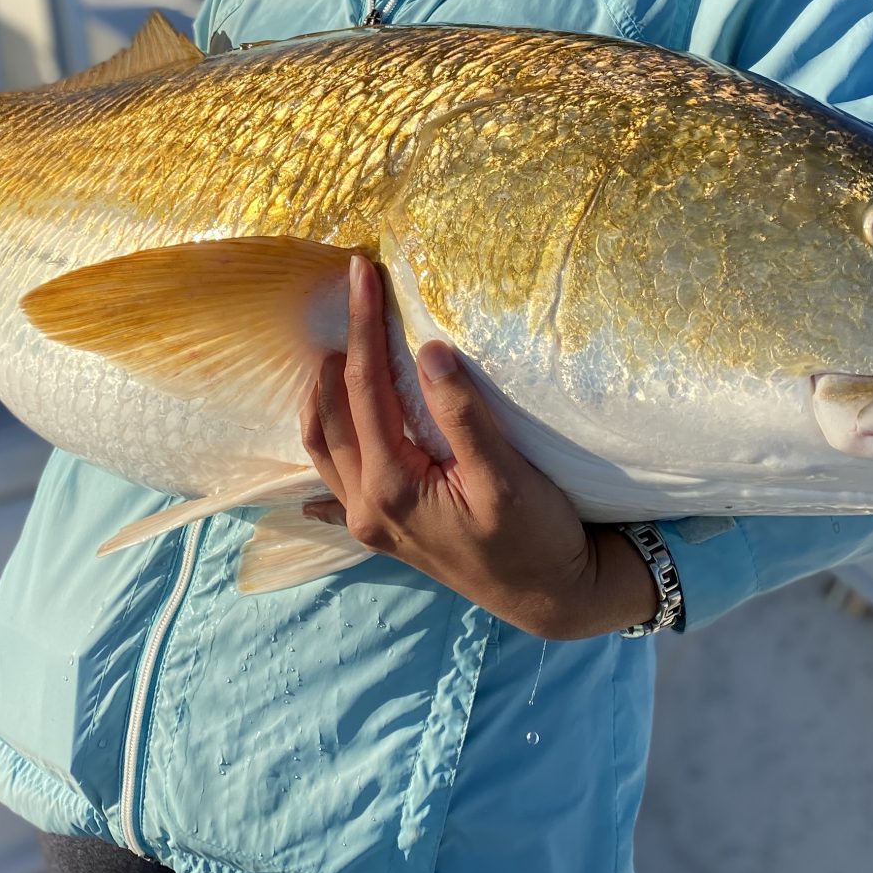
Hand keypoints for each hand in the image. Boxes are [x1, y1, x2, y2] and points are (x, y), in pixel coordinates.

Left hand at [299, 256, 660, 639]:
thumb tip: (431, 351)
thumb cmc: (536, 538)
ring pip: (322, 449)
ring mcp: (368, 523)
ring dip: (322, 398)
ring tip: (336, 353)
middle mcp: (366, 507)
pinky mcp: (382, 531)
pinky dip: (327, 452)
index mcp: (391, 488)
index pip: (364, 389)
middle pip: (330, 414)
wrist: (551, 599)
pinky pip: (334, 486)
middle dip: (336, 353)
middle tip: (349, 300)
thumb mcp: (507, 474)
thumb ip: (463, 414)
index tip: (361, 273)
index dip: (362, 327)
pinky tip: (321, 442)